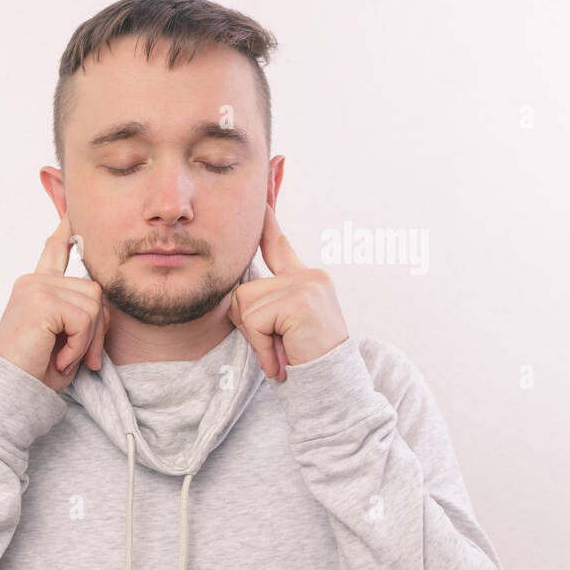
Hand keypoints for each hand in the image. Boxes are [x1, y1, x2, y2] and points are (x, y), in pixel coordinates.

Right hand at [0, 210, 109, 391]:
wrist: (8, 393)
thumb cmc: (34, 373)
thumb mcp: (65, 340)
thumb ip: (82, 314)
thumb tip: (102, 300)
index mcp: (36, 288)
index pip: (54, 250)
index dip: (66, 229)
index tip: (74, 211)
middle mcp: (33, 281)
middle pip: (94, 290)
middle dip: (97, 329)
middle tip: (82, 360)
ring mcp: (35, 287)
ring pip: (94, 304)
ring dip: (87, 340)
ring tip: (63, 359)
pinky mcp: (40, 299)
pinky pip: (85, 318)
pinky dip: (79, 345)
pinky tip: (58, 359)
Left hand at [229, 203, 349, 381]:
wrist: (333, 383)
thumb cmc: (303, 359)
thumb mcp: (281, 326)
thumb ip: (265, 305)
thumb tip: (237, 297)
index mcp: (304, 278)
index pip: (277, 243)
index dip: (267, 216)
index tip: (266, 186)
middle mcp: (308, 275)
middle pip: (244, 290)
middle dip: (250, 324)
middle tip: (278, 345)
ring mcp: (307, 285)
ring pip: (246, 304)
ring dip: (256, 336)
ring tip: (283, 349)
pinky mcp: (301, 300)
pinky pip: (255, 320)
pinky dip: (261, 345)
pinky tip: (283, 356)